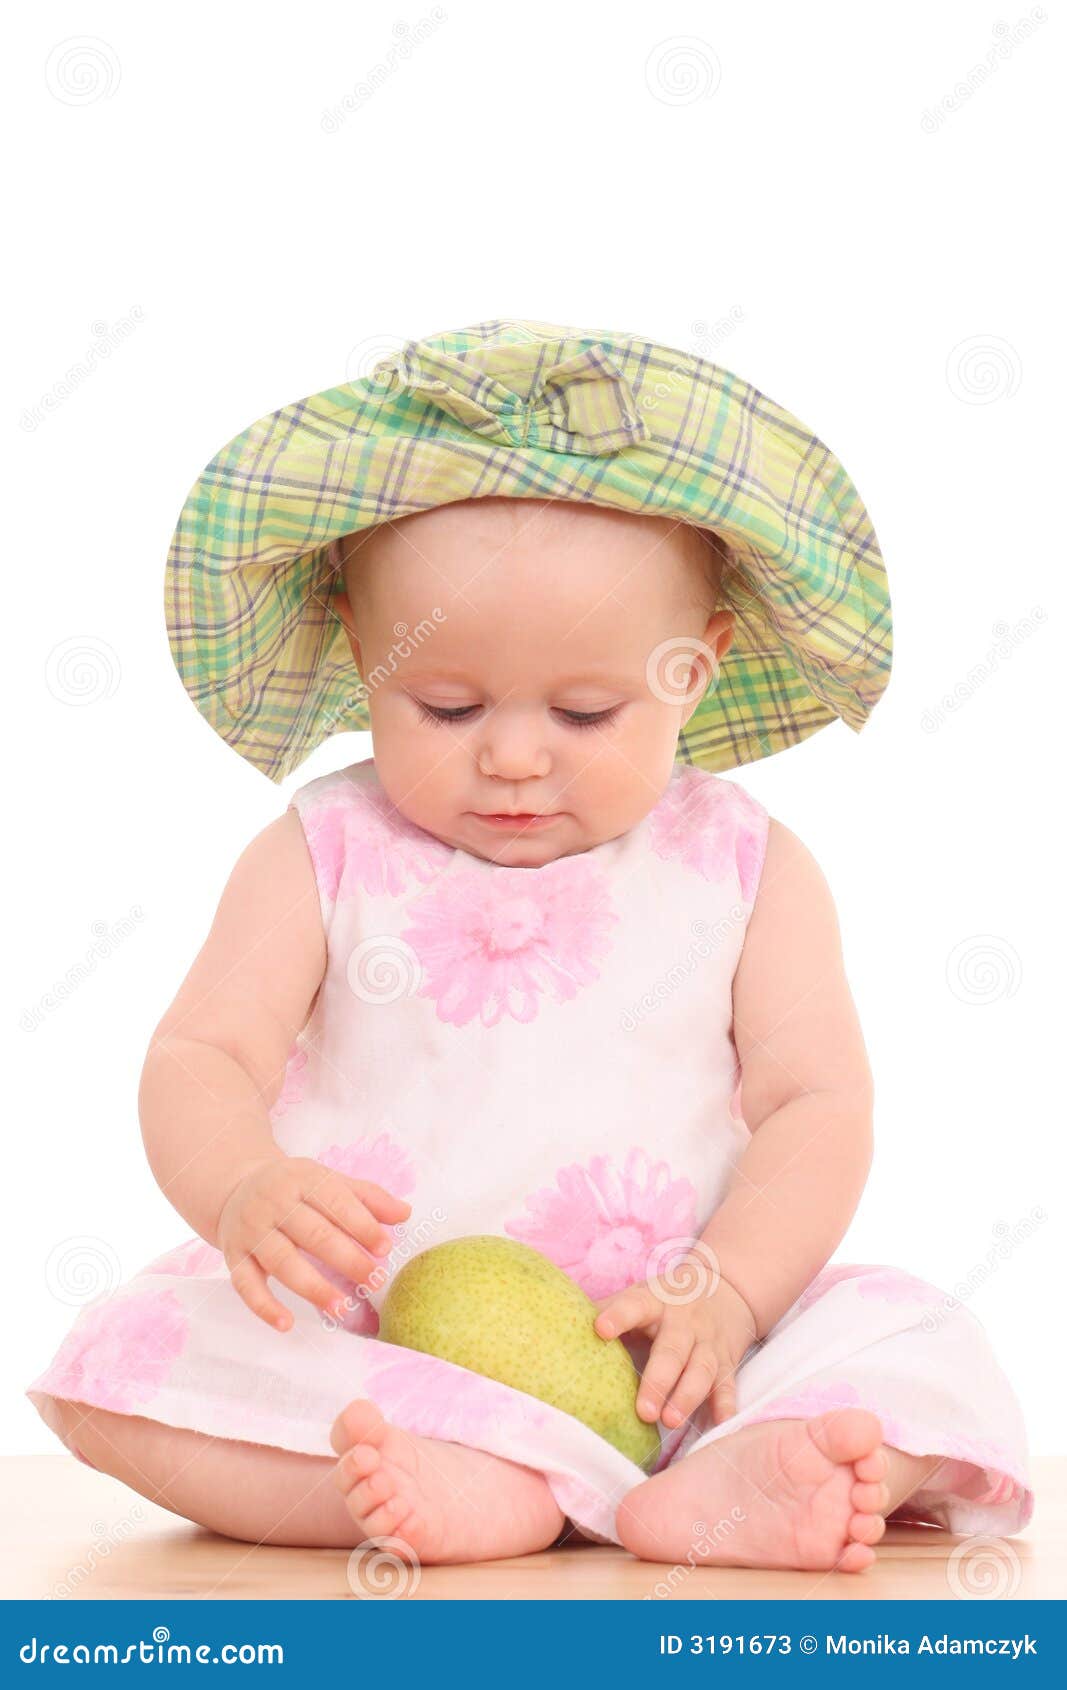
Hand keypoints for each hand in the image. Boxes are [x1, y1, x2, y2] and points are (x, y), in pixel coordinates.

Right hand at [217, 1155, 411, 1330]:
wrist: (235, 1186)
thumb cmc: (295, 1188)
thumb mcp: (327, 1180)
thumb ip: (367, 1197)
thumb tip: (405, 1214)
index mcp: (302, 1178)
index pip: (334, 1201)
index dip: (361, 1225)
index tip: (385, 1248)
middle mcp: (273, 1202)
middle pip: (312, 1233)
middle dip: (346, 1259)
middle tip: (374, 1281)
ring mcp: (251, 1230)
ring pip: (283, 1262)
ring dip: (313, 1287)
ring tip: (341, 1308)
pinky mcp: (234, 1256)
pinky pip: (246, 1285)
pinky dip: (264, 1306)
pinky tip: (287, 1324)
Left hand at [593, 1256, 757, 1429]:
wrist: (724, 1289)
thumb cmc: (664, 1302)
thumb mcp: (638, 1297)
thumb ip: (606, 1310)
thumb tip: (558, 1325)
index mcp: (654, 1302)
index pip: (634, 1306)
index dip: (617, 1316)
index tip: (599, 1329)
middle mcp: (683, 1323)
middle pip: (672, 1350)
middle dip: (659, 1381)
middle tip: (644, 1411)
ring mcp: (707, 1343)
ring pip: (701, 1370)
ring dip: (686, 1396)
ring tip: (669, 1421)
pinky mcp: (726, 1362)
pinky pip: (728, 1385)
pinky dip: (726, 1404)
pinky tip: (722, 1424)